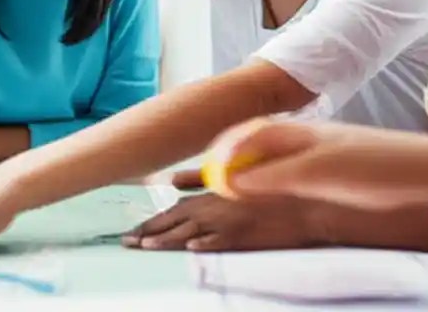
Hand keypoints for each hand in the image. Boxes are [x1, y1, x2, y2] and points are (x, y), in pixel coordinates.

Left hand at [121, 192, 326, 251]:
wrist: (300, 200)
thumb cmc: (266, 186)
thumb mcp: (229, 179)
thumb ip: (198, 180)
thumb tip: (170, 180)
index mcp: (209, 195)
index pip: (172, 210)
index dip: (150, 221)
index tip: (132, 231)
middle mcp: (214, 207)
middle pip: (174, 221)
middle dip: (148, 231)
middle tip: (126, 242)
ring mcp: (228, 222)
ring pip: (191, 231)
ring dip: (166, 239)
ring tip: (145, 246)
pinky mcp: (245, 234)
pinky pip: (222, 240)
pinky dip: (206, 243)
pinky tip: (190, 248)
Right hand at [197, 118, 427, 209]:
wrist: (425, 171)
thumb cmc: (375, 167)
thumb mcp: (320, 173)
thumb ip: (274, 175)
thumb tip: (231, 180)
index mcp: (293, 133)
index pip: (241, 137)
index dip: (217, 155)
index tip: (198, 177)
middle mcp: (296, 140)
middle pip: (244, 147)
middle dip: (213, 160)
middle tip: (185, 180)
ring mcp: (309, 155)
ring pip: (259, 161)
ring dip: (233, 172)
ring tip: (208, 186)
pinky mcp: (322, 171)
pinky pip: (277, 174)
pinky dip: (257, 182)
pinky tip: (252, 193)